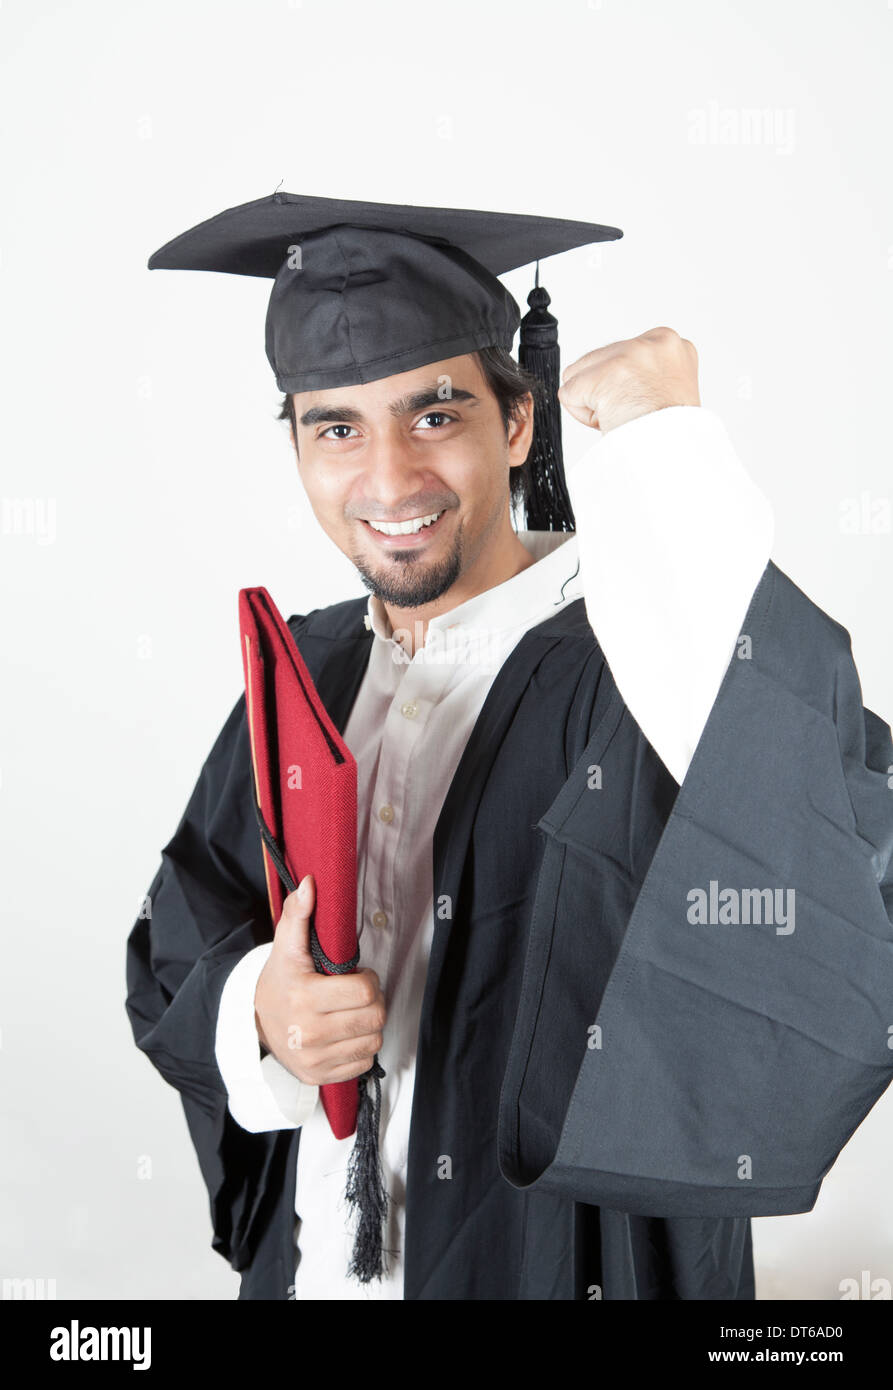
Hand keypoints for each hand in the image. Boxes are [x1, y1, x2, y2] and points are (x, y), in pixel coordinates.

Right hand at [254, 874, 385, 1084]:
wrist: (255, 1024)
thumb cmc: (279, 982)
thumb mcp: (285, 947)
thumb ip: (298, 914)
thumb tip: (310, 884)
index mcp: (304, 998)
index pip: (365, 991)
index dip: (368, 979)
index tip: (356, 975)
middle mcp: (308, 1033)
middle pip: (375, 1017)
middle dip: (373, 1001)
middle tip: (357, 994)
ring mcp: (314, 1059)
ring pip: (374, 1041)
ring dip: (369, 1025)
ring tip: (350, 1013)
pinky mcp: (319, 1076)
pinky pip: (364, 1064)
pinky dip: (360, 1048)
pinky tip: (345, 1034)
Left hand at [557, 325, 699, 434]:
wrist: (672, 455)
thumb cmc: (669, 434)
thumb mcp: (667, 391)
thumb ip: (642, 375)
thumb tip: (610, 378)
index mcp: (670, 345)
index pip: (621, 354)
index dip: (621, 385)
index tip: (638, 402)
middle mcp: (651, 343)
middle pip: (597, 361)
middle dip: (606, 392)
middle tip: (633, 414)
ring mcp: (627, 356)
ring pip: (579, 375)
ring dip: (594, 403)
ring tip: (624, 418)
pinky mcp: (604, 375)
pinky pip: (570, 393)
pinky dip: (583, 415)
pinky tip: (611, 422)